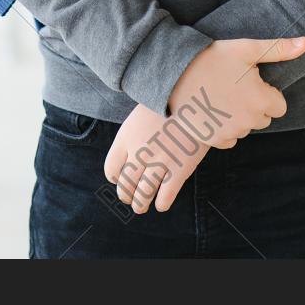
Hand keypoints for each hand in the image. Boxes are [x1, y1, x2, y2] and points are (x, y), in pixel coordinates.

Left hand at [103, 100, 232, 214]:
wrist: (193, 98)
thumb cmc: (168, 105)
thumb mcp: (141, 116)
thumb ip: (133, 136)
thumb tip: (130, 156)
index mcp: (126, 138)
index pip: (111, 169)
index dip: (114, 178)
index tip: (119, 180)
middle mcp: (139, 152)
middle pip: (125, 185)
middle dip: (126, 196)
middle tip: (129, 199)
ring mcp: (159, 162)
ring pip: (143, 194)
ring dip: (140, 204)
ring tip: (141, 207)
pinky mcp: (179, 169)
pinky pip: (166, 196)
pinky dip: (161, 203)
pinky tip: (161, 204)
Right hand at [167, 37, 304, 142]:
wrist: (173, 74)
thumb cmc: (211, 58)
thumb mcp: (246, 49)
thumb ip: (278, 49)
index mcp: (262, 99)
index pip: (279, 106)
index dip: (266, 92)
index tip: (248, 81)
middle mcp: (250, 120)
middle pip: (263, 118)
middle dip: (253, 105)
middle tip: (232, 86)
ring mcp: (231, 132)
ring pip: (245, 128)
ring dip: (238, 117)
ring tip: (219, 95)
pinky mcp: (214, 140)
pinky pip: (229, 139)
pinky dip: (223, 128)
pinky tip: (211, 109)